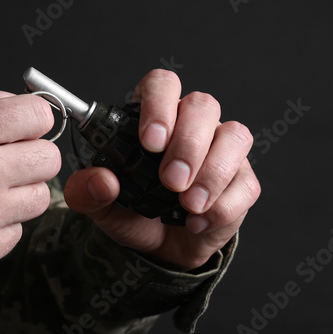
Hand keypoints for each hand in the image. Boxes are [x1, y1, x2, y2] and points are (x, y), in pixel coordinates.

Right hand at [0, 79, 60, 290]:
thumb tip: (10, 98)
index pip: (40, 116)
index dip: (30, 120)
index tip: (18, 128)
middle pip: (49, 159)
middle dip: (29, 154)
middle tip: (2, 159)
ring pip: (40, 198)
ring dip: (19, 191)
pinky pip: (17, 233)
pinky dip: (0, 224)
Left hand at [63, 69, 259, 270]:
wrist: (160, 249)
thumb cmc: (132, 212)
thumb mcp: (100, 206)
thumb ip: (87, 192)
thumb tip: (100, 181)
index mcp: (153, 117)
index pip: (162, 84)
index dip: (159, 104)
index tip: (150, 141)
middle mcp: (192, 124)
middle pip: (203, 105)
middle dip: (188, 144)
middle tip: (170, 181)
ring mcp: (222, 149)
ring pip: (235, 136)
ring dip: (212, 172)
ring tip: (188, 204)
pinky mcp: (242, 181)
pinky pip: (246, 183)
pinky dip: (222, 206)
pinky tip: (197, 222)